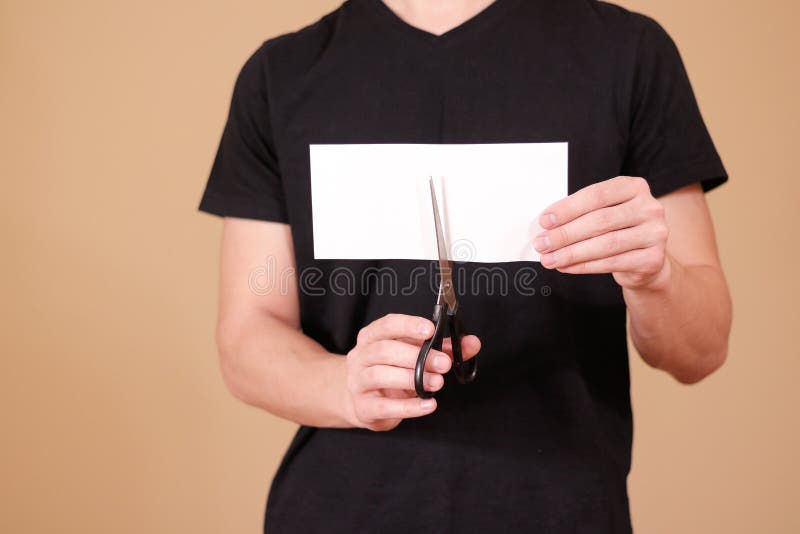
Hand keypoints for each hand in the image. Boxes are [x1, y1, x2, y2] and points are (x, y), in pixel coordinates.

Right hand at [344, 313, 480, 431]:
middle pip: (384, 350)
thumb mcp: (414, 355)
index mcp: (371, 337)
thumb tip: (472, 343)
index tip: (430, 330)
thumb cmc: (391, 372)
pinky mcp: (363, 407)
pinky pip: (384, 406)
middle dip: (417, 356)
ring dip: (413, 378)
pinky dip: (408, 406)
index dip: (408, 325)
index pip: (387, 325)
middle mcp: (360, 356)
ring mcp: (358, 382)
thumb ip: (443, 348)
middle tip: (443, 363)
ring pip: (380, 375)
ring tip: (437, 383)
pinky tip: (428, 404)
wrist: (363, 401)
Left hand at [534, 176, 669, 289]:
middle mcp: (649, 207)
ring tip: (549, 259)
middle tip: (542, 243)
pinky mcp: (653, 259)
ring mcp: (655, 233)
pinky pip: (612, 263)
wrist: (645, 260)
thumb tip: (546, 223)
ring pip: (605, 244)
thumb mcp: (603, 213)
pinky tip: (566, 266)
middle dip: (565, 234)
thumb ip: (580, 213)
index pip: (596, 195)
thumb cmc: (618, 230)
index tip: (544, 221)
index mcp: (634, 187)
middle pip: (599, 221)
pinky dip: (584, 266)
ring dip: (571, 253)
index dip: (567, 209)